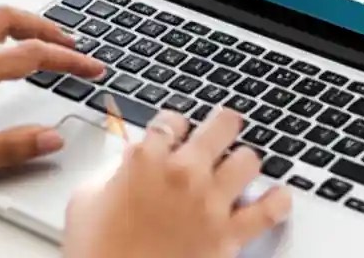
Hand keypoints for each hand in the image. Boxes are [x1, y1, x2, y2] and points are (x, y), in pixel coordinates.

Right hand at [63, 109, 291, 257]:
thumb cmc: (95, 251)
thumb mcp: (85, 200)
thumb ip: (110, 174)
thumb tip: (123, 168)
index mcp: (145, 160)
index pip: (173, 119)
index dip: (175, 126)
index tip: (176, 134)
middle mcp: (182, 173)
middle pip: (222, 124)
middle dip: (223, 126)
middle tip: (221, 134)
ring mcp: (208, 202)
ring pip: (249, 160)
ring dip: (244, 164)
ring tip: (239, 172)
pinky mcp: (228, 235)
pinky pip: (269, 210)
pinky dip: (277, 202)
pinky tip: (277, 199)